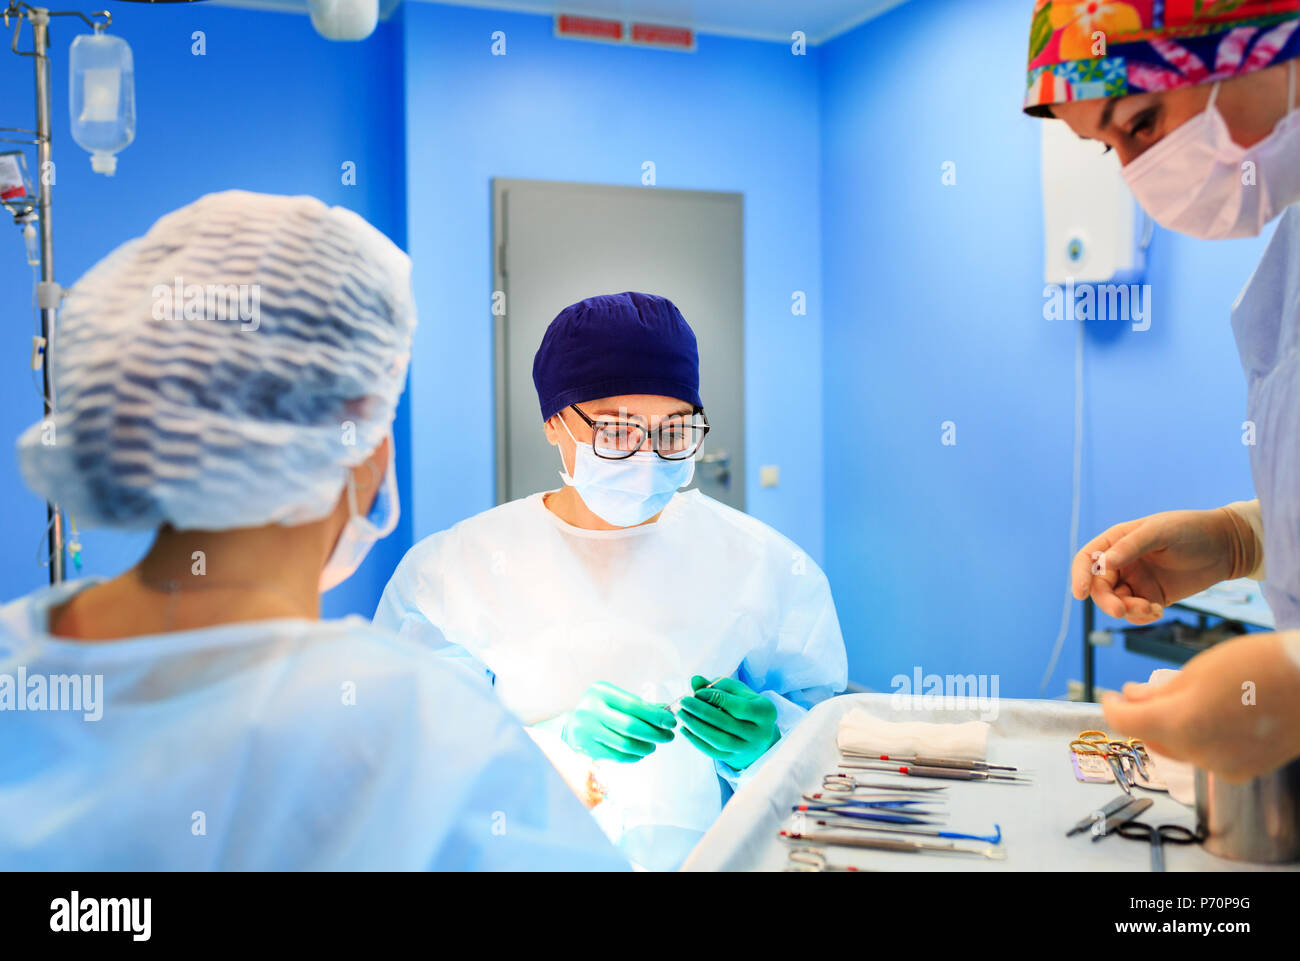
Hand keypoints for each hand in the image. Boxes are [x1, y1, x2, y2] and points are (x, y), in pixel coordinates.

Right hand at [562, 681, 675, 762]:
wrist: (572, 725)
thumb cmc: (602, 709)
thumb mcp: (617, 700)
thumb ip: (641, 705)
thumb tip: (667, 711)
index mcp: (600, 692)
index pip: (633, 705)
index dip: (655, 715)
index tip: (671, 722)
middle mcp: (590, 710)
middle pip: (630, 726)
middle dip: (654, 733)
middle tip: (669, 736)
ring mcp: (586, 730)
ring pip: (624, 744)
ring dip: (645, 747)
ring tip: (654, 745)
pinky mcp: (586, 749)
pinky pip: (616, 756)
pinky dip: (633, 756)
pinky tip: (641, 753)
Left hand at [677, 676, 778, 770]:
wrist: (756, 733)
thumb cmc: (745, 705)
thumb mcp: (737, 691)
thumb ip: (717, 685)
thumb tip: (695, 680)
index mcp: (766, 712)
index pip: (740, 706)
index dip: (716, 698)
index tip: (697, 692)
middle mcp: (760, 733)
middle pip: (727, 724)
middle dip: (702, 712)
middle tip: (683, 702)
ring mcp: (747, 748)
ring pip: (719, 741)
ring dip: (697, 727)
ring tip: (681, 714)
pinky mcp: (734, 758)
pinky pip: (713, 752)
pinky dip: (696, 741)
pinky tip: (684, 729)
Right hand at [1071, 509, 1250, 624]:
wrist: (1228, 546)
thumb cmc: (1192, 530)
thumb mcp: (1161, 532)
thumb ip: (1131, 546)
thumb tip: (1103, 563)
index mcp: (1117, 542)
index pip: (1087, 559)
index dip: (1079, 576)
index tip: (1081, 594)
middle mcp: (1122, 562)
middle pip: (1100, 587)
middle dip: (1107, 601)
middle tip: (1121, 611)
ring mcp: (1137, 581)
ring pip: (1117, 603)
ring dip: (1128, 610)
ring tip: (1152, 609)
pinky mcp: (1153, 597)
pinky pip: (1137, 612)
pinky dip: (1142, 616)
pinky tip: (1159, 611)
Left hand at [1102, 632, 1299, 781]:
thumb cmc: (1258, 667)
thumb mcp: (1197, 670)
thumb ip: (1157, 691)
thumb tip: (1131, 698)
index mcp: (1180, 726)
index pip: (1125, 722)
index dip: (1111, 707)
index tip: (1111, 695)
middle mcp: (1199, 755)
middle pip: (1152, 738)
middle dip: (1141, 716)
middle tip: (1140, 693)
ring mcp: (1224, 768)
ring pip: (1179, 749)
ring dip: (1170, 727)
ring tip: (1179, 699)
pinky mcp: (1245, 772)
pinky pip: (1207, 756)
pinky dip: (1199, 738)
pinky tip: (1210, 716)